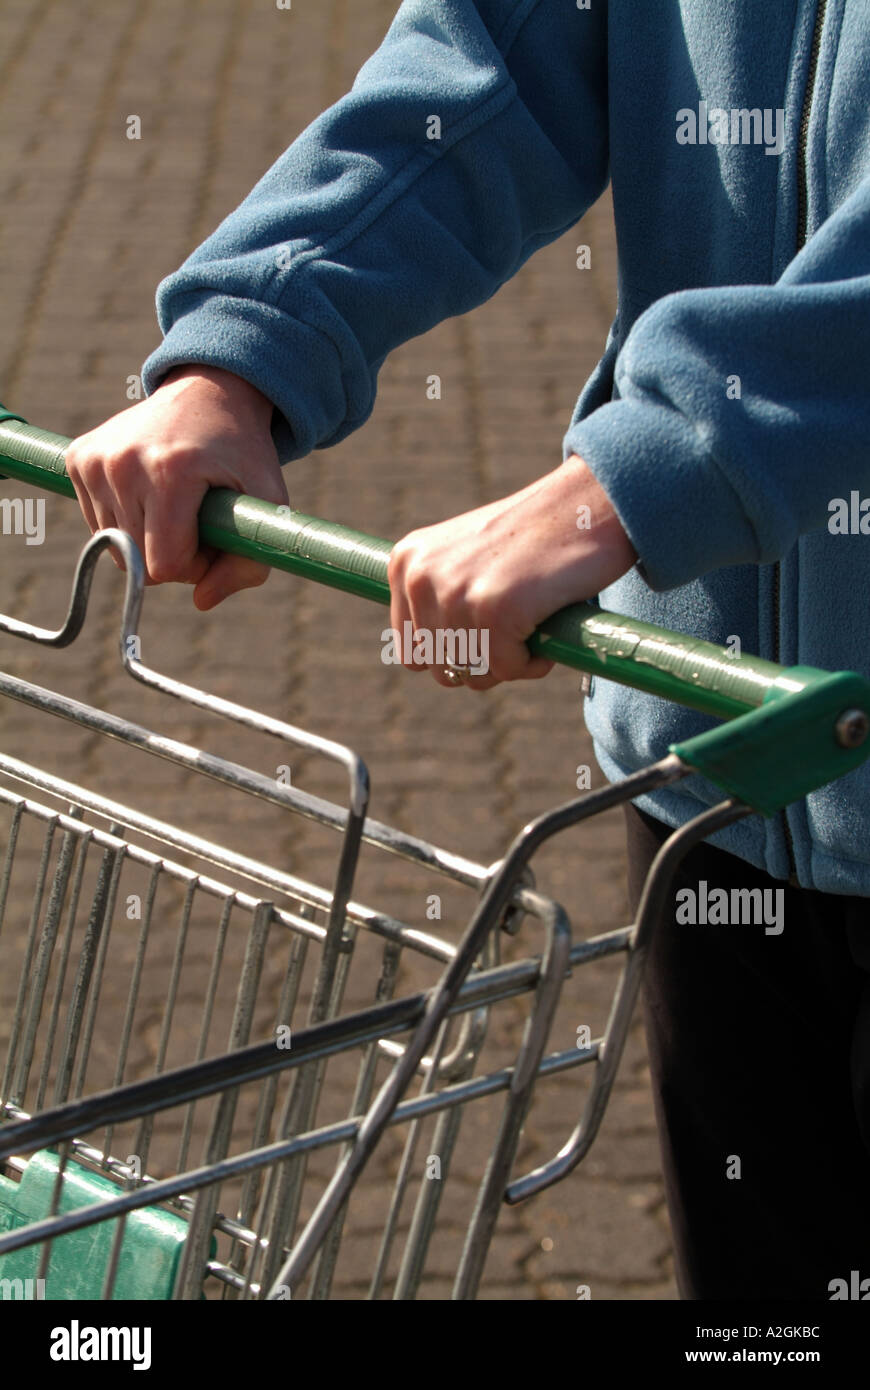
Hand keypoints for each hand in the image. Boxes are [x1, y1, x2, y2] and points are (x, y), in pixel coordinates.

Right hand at [65, 365, 288, 608]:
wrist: (209, 392)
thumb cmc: (243, 453)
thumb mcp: (268, 502)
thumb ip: (250, 563)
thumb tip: (201, 601)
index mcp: (171, 471)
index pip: (165, 566)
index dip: (195, 565)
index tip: (213, 537)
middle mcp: (123, 463)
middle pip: (137, 563)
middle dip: (173, 554)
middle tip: (197, 517)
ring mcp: (95, 459)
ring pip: (115, 548)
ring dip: (148, 538)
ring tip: (176, 500)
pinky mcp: (78, 458)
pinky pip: (98, 524)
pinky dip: (127, 518)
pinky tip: (150, 488)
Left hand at [386, 454, 636, 688]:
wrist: (586, 500)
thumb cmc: (535, 536)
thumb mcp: (464, 557)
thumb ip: (439, 597)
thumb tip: (436, 665)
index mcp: (407, 564)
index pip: (413, 653)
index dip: (457, 654)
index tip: (489, 631)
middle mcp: (421, 578)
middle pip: (443, 670)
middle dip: (485, 662)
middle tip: (518, 627)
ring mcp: (455, 594)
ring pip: (475, 674)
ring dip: (511, 662)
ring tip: (532, 620)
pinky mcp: (494, 609)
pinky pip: (508, 669)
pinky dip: (535, 660)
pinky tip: (548, 620)